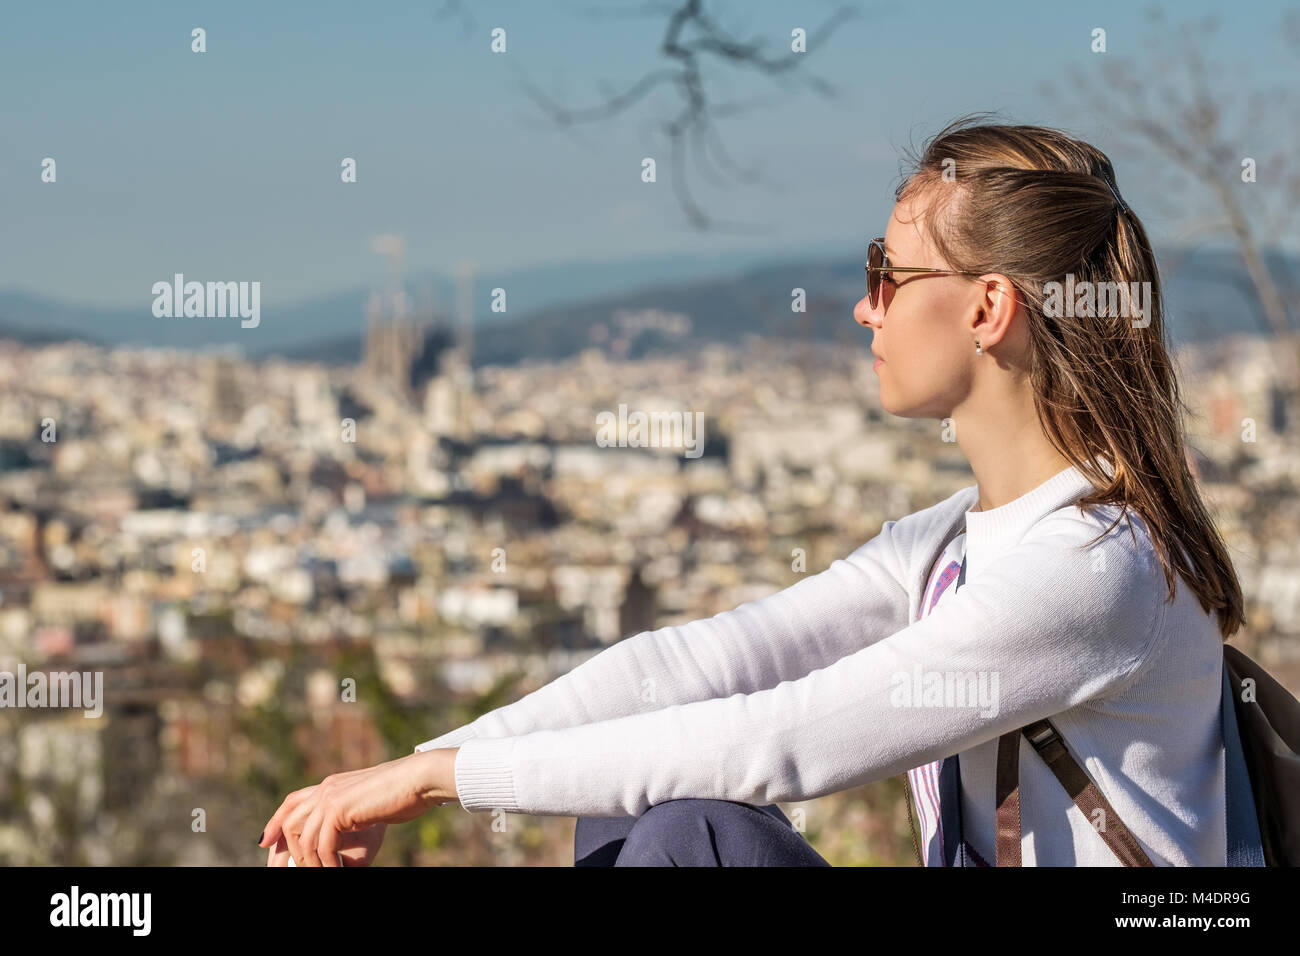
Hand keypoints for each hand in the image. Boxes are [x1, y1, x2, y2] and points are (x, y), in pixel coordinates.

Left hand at [258, 749, 457, 866]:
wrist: (419, 780)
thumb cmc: (402, 797)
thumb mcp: (369, 814)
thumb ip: (349, 829)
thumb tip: (340, 859)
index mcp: (331, 785)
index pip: (292, 803)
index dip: (275, 823)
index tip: (265, 844)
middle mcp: (326, 788)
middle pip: (290, 823)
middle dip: (286, 853)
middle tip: (295, 872)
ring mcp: (330, 796)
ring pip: (303, 839)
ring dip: (311, 863)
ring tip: (326, 873)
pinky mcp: (339, 808)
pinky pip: (321, 845)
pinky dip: (327, 863)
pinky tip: (338, 869)